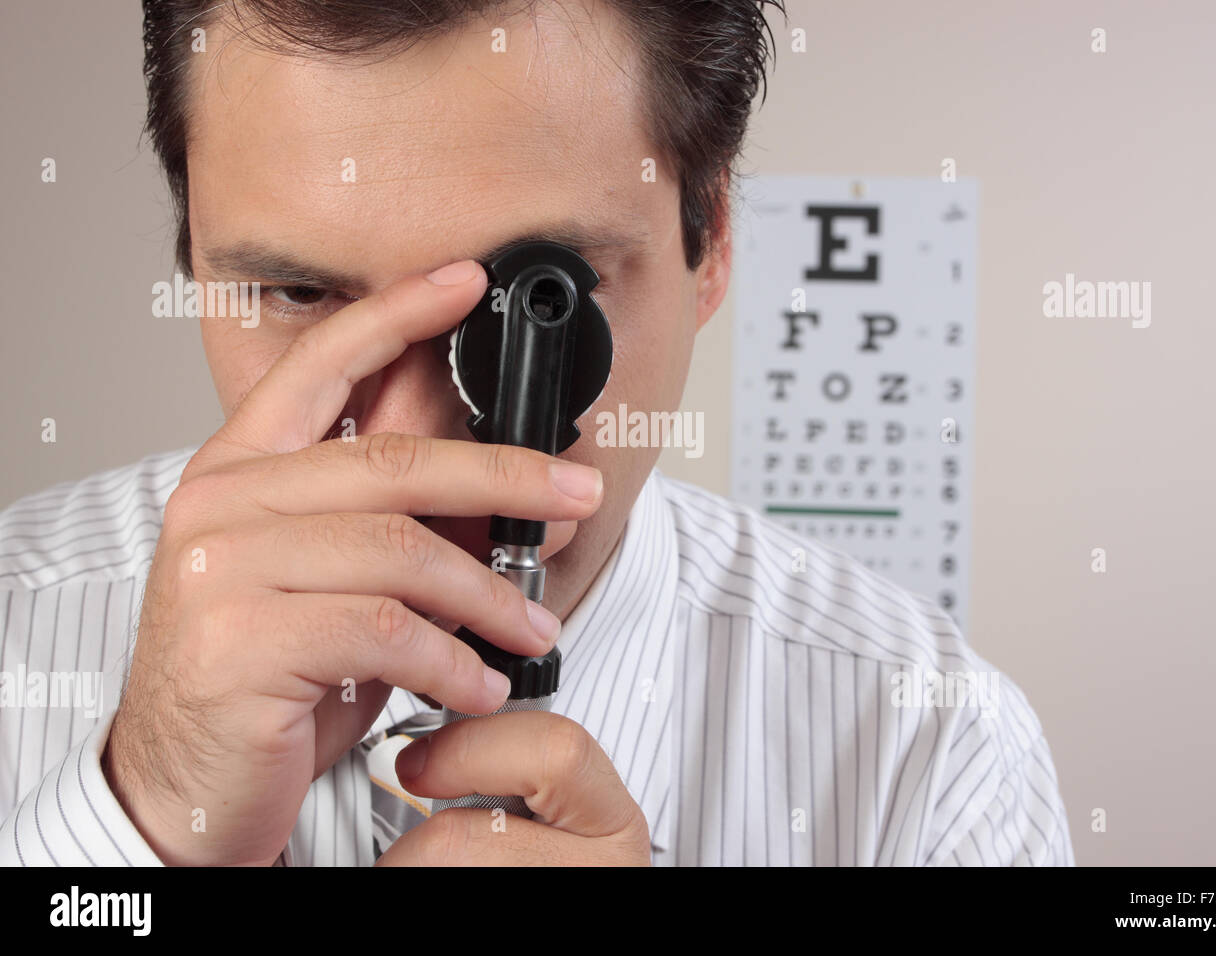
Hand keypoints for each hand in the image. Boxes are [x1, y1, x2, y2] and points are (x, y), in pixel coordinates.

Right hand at [102, 264, 604, 865]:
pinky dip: (453, 662)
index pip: (321, 366)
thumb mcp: (332, 582)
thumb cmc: (265, 677)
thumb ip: (393, 517)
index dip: (396, 314)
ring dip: (488, 598)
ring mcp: (223, 568)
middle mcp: (223, 504)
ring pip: (401, 553)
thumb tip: (500, 477)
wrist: (187, 783)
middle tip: (577, 495)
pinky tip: (476, 685)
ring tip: (529, 631)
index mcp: (241, 470)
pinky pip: (387, 630)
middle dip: (507, 476)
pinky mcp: (238, 640)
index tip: (464, 281)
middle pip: (394, 463)